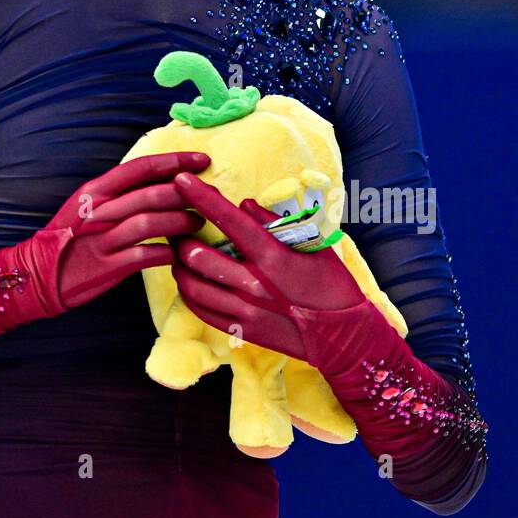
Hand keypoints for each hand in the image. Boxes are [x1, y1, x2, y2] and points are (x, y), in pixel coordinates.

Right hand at [31, 152, 211, 310]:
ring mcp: (103, 238)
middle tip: (207, 197)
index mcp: (96, 190)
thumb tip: (162, 180)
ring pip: (152, 223)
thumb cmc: (70, 236)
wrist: (38, 272)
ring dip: (181, 223)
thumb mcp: (88, 205)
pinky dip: (167, 253)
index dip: (175, 161)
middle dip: (186, 194)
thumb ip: (119, 192)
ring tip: (197, 223)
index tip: (202, 160)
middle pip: (151, 194)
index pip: (141, 167)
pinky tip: (178, 254)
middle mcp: (100, 210)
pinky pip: (147, 256)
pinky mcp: (108, 266)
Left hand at [168, 173, 369, 366]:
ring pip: (192, 285)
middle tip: (174, 225)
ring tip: (178, 253)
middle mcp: (253, 284)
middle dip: (179, 236)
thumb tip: (244, 204)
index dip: (202, 198)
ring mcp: (244, 310)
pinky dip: (189, 291)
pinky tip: (189, 281)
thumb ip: (275, 223)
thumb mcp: (313, 246)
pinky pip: (200, 310)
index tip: (181, 180)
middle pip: (197, 256)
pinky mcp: (241, 330)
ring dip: (179, 265)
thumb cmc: (332, 285)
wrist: (344, 337)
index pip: (230, 221)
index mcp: (273, 258)